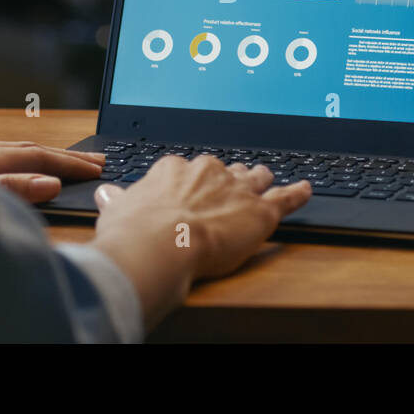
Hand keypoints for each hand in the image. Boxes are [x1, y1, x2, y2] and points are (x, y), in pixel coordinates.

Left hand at [0, 139, 103, 203]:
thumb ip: (10, 189)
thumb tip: (52, 183)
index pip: (38, 158)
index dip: (69, 164)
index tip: (96, 170)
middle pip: (31, 148)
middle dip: (66, 155)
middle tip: (96, 160)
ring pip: (15, 149)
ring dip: (47, 155)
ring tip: (68, 160)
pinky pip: (0, 152)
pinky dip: (23, 157)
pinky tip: (23, 164)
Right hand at [89, 155, 310, 328]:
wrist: (161, 245)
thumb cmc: (135, 232)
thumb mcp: (117, 211)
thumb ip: (117, 201)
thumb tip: (108, 196)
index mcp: (174, 169)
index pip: (187, 170)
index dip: (191, 182)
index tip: (189, 190)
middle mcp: (208, 171)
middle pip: (224, 170)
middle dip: (227, 178)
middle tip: (228, 188)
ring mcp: (237, 189)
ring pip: (255, 178)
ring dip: (260, 181)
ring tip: (266, 179)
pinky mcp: (260, 211)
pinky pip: (286, 198)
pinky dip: (298, 193)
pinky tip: (306, 189)